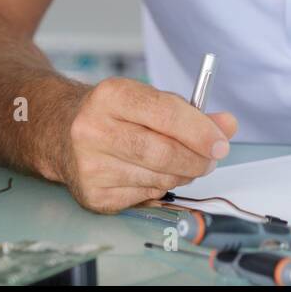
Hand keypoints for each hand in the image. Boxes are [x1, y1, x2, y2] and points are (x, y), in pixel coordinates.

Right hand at [54, 76, 237, 213]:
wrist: (62, 132)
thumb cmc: (116, 115)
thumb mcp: (149, 101)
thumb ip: (191, 113)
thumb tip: (227, 126)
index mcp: (111, 95)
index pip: (167, 114)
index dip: (200, 131)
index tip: (222, 143)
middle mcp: (93, 129)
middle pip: (163, 152)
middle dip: (197, 159)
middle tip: (211, 160)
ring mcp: (89, 164)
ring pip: (158, 178)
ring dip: (181, 174)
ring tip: (181, 164)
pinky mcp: (92, 194)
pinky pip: (145, 196)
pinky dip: (160, 188)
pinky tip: (153, 174)